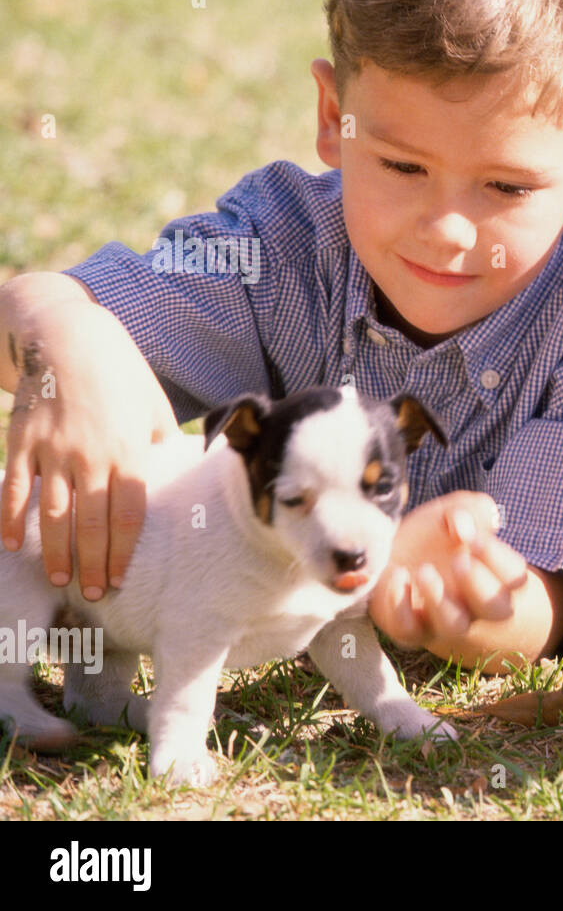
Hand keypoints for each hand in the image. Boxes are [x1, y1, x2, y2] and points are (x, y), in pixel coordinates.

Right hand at [2, 303, 177, 598]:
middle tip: (92, 594)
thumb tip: (180, 474)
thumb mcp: (153, 405)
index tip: (120, 580)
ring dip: (55, 551)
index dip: (122, 552)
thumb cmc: (120, 372)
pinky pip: (14, 487)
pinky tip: (12, 544)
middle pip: (92, 523)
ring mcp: (52, 449)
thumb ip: (163, 444)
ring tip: (59, 580)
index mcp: (128, 450)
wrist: (68, 334)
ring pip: (53, 512)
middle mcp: (90, 455)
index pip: (128, 515)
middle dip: (92, 563)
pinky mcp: (21, 440)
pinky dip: (10, 518)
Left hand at [369, 491, 529, 649]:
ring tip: (424, 570)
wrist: (396, 553)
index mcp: (498, 576)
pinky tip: (398, 575)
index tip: (473, 538)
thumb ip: (470, 510)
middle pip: (497, 609)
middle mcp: (477, 604)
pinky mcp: (410, 627)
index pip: (514, 576)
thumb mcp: (459, 510)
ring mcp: (444, 620)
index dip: (496, 558)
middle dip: (479, 585)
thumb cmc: (439, 533)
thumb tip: (465, 527)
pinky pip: (409, 630)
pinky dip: (401, 606)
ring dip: (440, 600)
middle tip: (459, 559)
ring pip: (454, 626)